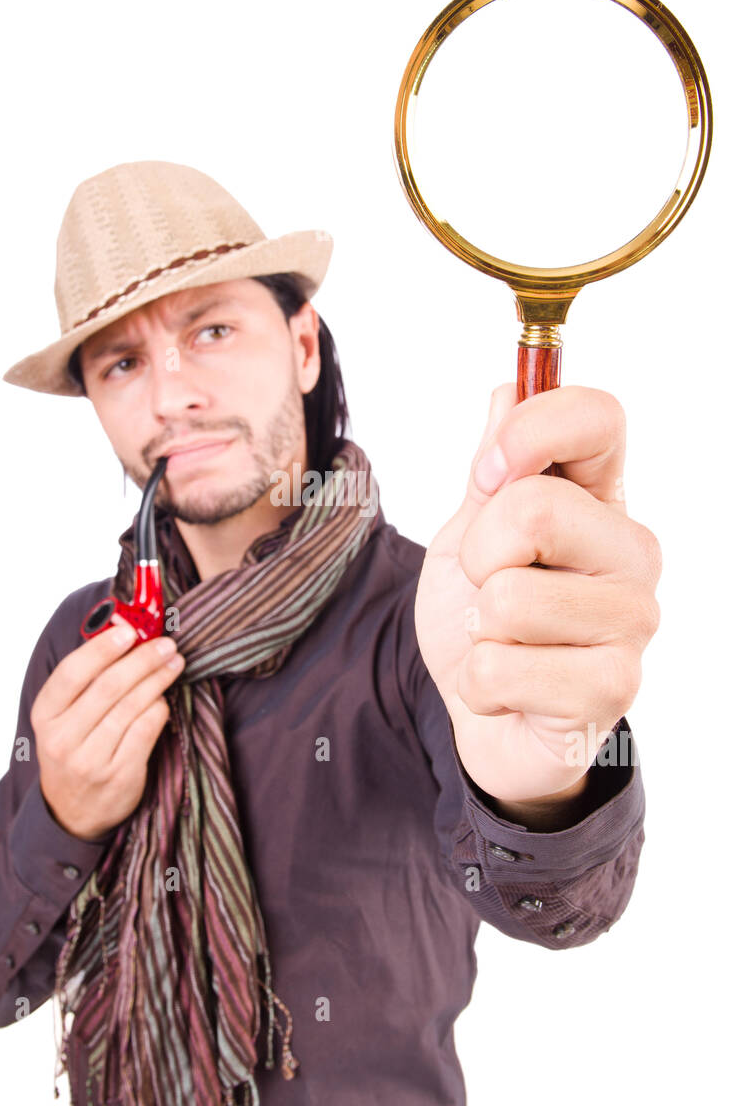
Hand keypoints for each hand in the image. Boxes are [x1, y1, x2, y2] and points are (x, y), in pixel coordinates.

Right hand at [31, 619, 183, 840]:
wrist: (72, 811)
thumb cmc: (74, 748)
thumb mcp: (64, 716)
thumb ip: (87, 678)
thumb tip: (122, 629)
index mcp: (45, 715)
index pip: (72, 673)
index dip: (102, 648)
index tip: (130, 631)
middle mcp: (62, 739)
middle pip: (108, 687)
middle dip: (142, 660)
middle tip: (166, 645)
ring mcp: (90, 760)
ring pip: (132, 707)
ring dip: (158, 680)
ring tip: (174, 663)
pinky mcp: (118, 776)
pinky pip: (147, 730)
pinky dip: (160, 709)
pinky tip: (164, 699)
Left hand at [414, 383, 660, 818]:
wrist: (487, 714)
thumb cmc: (484, 617)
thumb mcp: (472, 533)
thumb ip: (493, 469)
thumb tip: (508, 391)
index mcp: (601, 498)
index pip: (600, 418)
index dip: (531, 432)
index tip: (485, 477)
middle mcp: (632, 551)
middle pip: (534, 510)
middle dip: (478, 555)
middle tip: (488, 589)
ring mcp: (633, 620)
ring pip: (509, 597)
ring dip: (478, 629)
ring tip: (504, 643)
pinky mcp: (615, 687)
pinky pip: (503, 669)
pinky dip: (481, 684)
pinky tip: (510, 691)